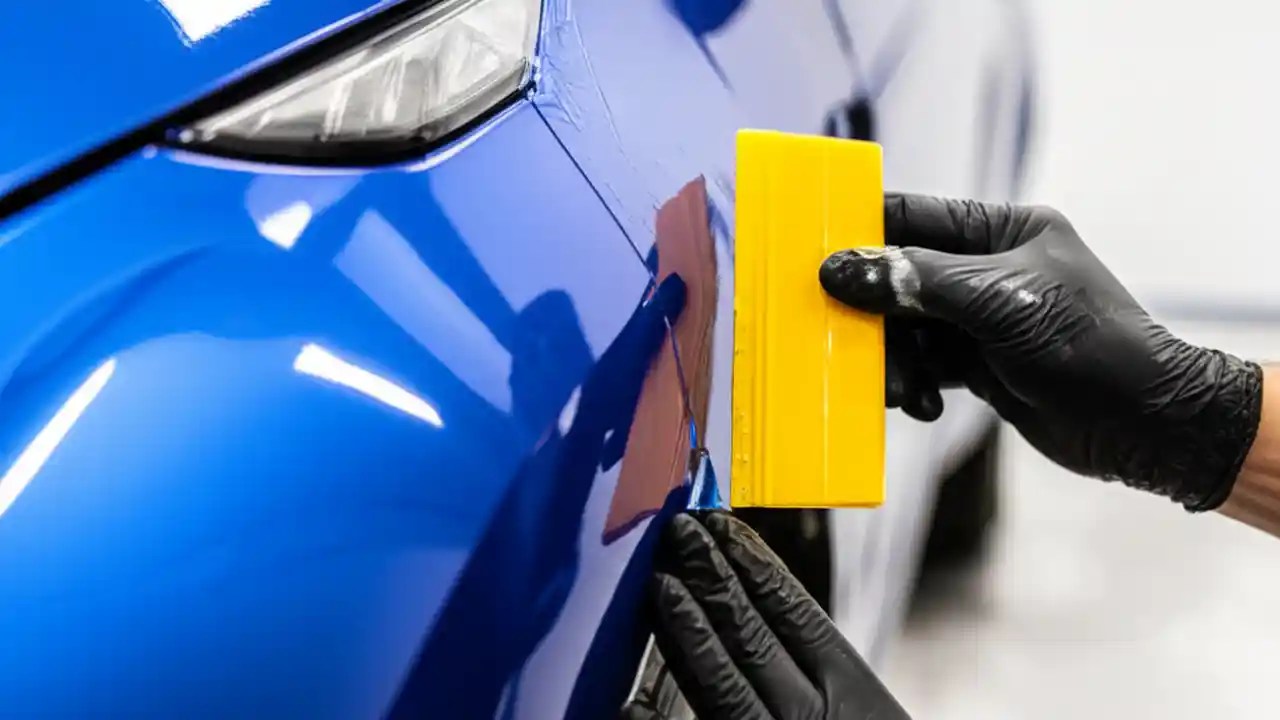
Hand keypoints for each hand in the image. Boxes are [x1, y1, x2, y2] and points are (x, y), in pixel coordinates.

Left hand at [636, 512, 909, 719]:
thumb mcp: (865, 715)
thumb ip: (817, 675)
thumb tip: (757, 610)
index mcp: (854, 697)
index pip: (795, 614)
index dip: (753, 566)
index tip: (722, 528)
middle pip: (752, 637)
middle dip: (711, 579)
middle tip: (680, 533)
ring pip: (723, 687)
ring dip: (688, 630)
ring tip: (663, 582)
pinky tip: (630, 702)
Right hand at [820, 193, 1263, 510]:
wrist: (1144, 426)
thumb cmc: (1088, 345)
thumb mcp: (998, 303)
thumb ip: (918, 282)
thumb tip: (842, 269)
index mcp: (1002, 231)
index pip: (913, 215)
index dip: (859, 227)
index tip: (809, 246)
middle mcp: (987, 269)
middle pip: (899, 278)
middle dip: (871, 311)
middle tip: (837, 335)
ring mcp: (981, 319)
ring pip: (906, 329)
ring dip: (893, 360)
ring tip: (898, 389)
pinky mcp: (978, 364)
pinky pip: (923, 366)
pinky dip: (914, 385)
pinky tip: (923, 405)